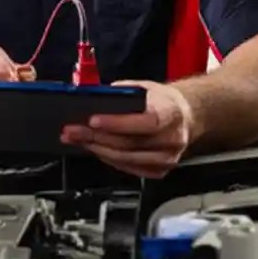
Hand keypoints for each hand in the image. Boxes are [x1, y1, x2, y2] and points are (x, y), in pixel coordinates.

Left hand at [60, 80, 195, 178]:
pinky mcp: (159, 170)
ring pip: (126, 158)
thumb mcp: (145, 88)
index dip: (118, 123)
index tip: (93, 120)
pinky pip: (129, 168)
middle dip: (96, 137)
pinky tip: (95, 148)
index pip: (145, 122)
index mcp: (171, 113)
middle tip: (72, 130)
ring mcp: (167, 158)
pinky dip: (109, 159)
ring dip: (97, 149)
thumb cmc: (162, 101)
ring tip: (77, 140)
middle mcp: (172, 139)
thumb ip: (122, 94)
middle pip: (130, 144)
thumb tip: (93, 98)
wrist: (184, 116)